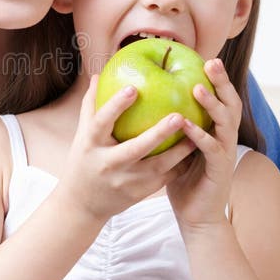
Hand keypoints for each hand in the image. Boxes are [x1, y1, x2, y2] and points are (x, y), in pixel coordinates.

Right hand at [62, 75, 195, 222]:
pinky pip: (165, 178)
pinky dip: (180, 164)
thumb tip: (100, 74)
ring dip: (179, 151)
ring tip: (198, 131)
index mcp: (90, 144)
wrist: (81, 205)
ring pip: (157, 166)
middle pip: (135, 148)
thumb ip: (91, 105)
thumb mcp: (82, 134)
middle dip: (158, 133)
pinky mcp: (139, 193)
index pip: (101, 122)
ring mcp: (125, 181)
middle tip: (179, 115)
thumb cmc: (83, 160)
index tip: (133, 88)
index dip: (116, 106)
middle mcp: (108, 164)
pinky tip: (196, 149)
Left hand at [166, 59, 241, 229]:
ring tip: (198, 87)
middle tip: (211, 62)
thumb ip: (171, 128)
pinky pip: (211, 149)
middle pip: (230, 104)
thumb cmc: (182, 182)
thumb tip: (146, 102)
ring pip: (225, 123)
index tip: (204, 56)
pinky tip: (185, 124)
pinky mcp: (220, 171)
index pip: (220, 98)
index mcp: (216, 132)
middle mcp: (225, 139)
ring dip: (212, 104)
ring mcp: (225, 154)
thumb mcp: (176, 149)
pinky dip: (199, 135)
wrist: (197, 218)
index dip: (216, 78)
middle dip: (222, 82)